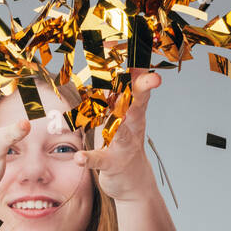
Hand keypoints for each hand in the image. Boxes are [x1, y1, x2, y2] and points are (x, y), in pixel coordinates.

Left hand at [74, 69, 159, 201]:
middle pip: (138, 105)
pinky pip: (100, 160)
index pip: (137, 86)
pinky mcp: (112, 164)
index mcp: (134, 110)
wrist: (132, 181)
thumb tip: (120, 64)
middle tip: (152, 79)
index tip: (131, 49)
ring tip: (116, 118)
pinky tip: (79, 158)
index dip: (137, 70)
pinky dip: (89, 159)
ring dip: (119, 125)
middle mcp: (133, 126)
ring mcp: (123, 146)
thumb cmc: (125, 142)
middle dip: (143, 90)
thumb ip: (120, 92)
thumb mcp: (125, 115)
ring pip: (123, 132)